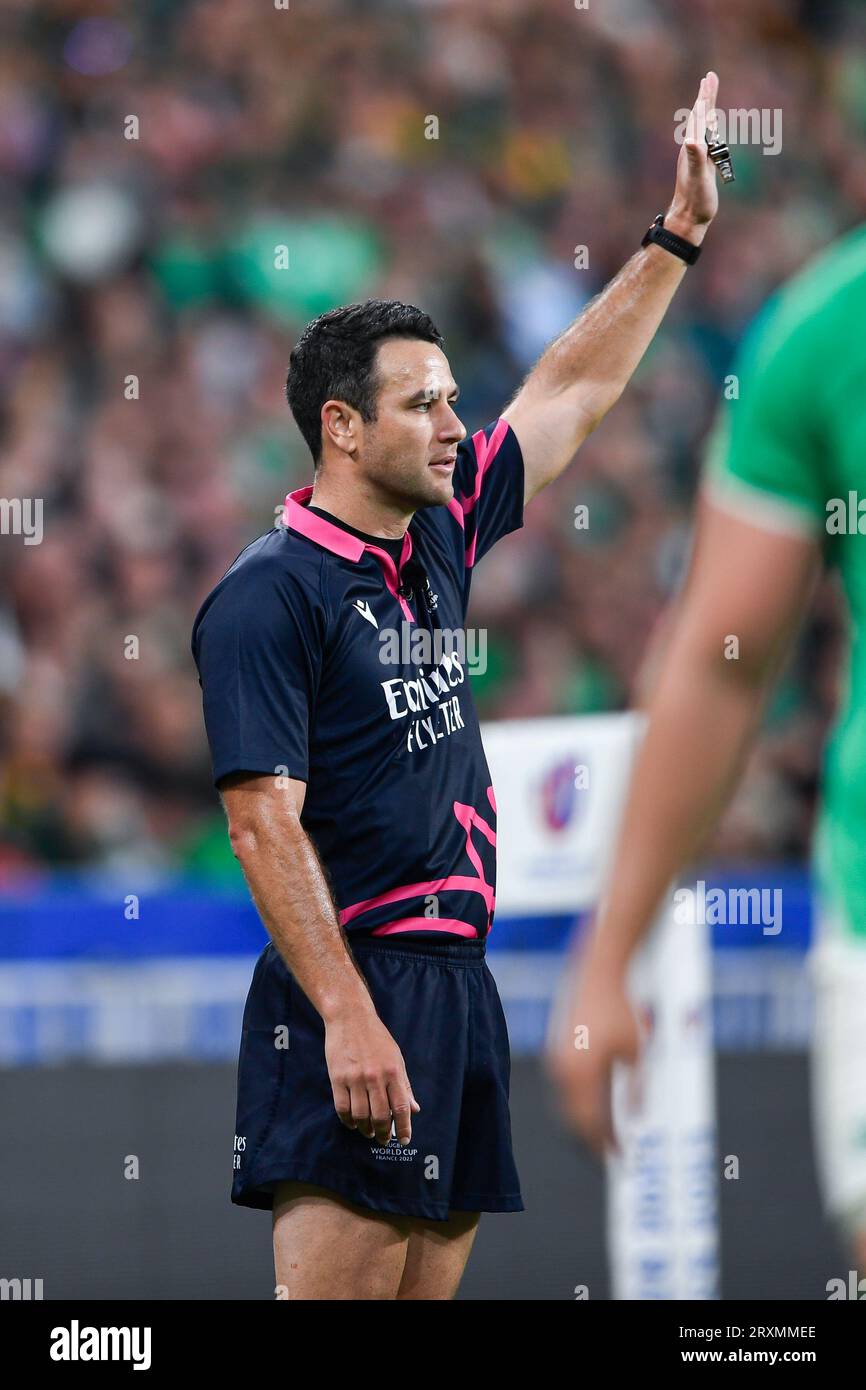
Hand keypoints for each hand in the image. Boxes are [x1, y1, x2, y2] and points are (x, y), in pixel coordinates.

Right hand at [325, 1009, 419, 1146]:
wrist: (350, 1017)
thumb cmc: (376, 1038)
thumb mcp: (396, 1059)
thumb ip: (404, 1085)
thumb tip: (414, 1109)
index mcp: (393, 1072)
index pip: (402, 1107)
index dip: (404, 1128)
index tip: (404, 1140)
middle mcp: (376, 1077)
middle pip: (381, 1116)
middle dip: (383, 1133)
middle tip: (383, 1139)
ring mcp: (355, 1078)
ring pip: (361, 1116)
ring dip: (365, 1129)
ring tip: (368, 1132)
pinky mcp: (337, 1078)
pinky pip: (342, 1108)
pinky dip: (348, 1121)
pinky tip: (352, 1122)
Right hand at [545, 958, 642, 1155]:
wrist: (598, 972)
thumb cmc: (621, 1009)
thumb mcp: (637, 1052)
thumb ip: (636, 1088)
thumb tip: (635, 1118)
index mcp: (582, 1074)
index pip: (590, 1123)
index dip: (604, 1144)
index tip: (619, 1159)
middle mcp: (562, 1070)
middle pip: (573, 1118)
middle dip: (592, 1139)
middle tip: (611, 1154)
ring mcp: (556, 1059)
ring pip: (567, 1103)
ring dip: (584, 1121)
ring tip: (605, 1134)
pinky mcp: (556, 1049)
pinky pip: (565, 1086)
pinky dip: (579, 1102)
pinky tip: (597, 1105)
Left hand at [666, 70, 720, 243]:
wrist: (688, 218)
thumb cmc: (695, 200)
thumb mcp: (697, 178)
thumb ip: (695, 158)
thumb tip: (691, 139)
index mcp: (692, 147)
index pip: (700, 116)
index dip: (705, 96)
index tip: (709, 77)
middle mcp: (692, 149)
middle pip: (700, 117)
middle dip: (706, 96)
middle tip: (709, 77)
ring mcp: (697, 156)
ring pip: (703, 127)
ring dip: (707, 109)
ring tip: (709, 95)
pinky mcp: (702, 165)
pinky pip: (707, 140)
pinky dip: (711, 129)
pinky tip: (711, 128)